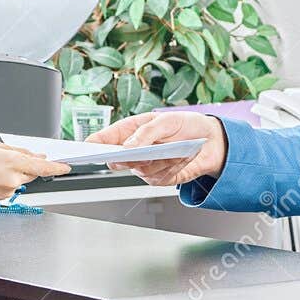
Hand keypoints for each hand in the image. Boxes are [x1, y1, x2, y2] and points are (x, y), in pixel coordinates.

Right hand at [0, 143, 69, 201]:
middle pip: (33, 172)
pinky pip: (11, 186)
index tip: (66, 167)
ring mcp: (7, 190)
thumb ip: (18, 151)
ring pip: (22, 180)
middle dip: (28, 165)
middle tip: (11, 158)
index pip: (43, 167)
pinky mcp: (1, 197)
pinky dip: (7, 180)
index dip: (57, 167)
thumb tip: (34, 155)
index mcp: (12, 162)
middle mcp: (13, 179)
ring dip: (15, 172)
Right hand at [85, 111, 227, 186]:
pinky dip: (172, 167)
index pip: (105, 139)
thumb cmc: (187, 125)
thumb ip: (146, 133)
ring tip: (176, 148)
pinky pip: (159, 178)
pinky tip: (182, 157)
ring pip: (140, 171)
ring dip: (159, 161)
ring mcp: (145, 166)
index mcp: (131, 131)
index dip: (94, 144)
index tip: (88, 148)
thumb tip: (128, 147)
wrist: (212, 141)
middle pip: (117, 161)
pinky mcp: (160, 178)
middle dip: (127, 158)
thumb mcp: (167, 120)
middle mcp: (134, 151)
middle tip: (138, 153)